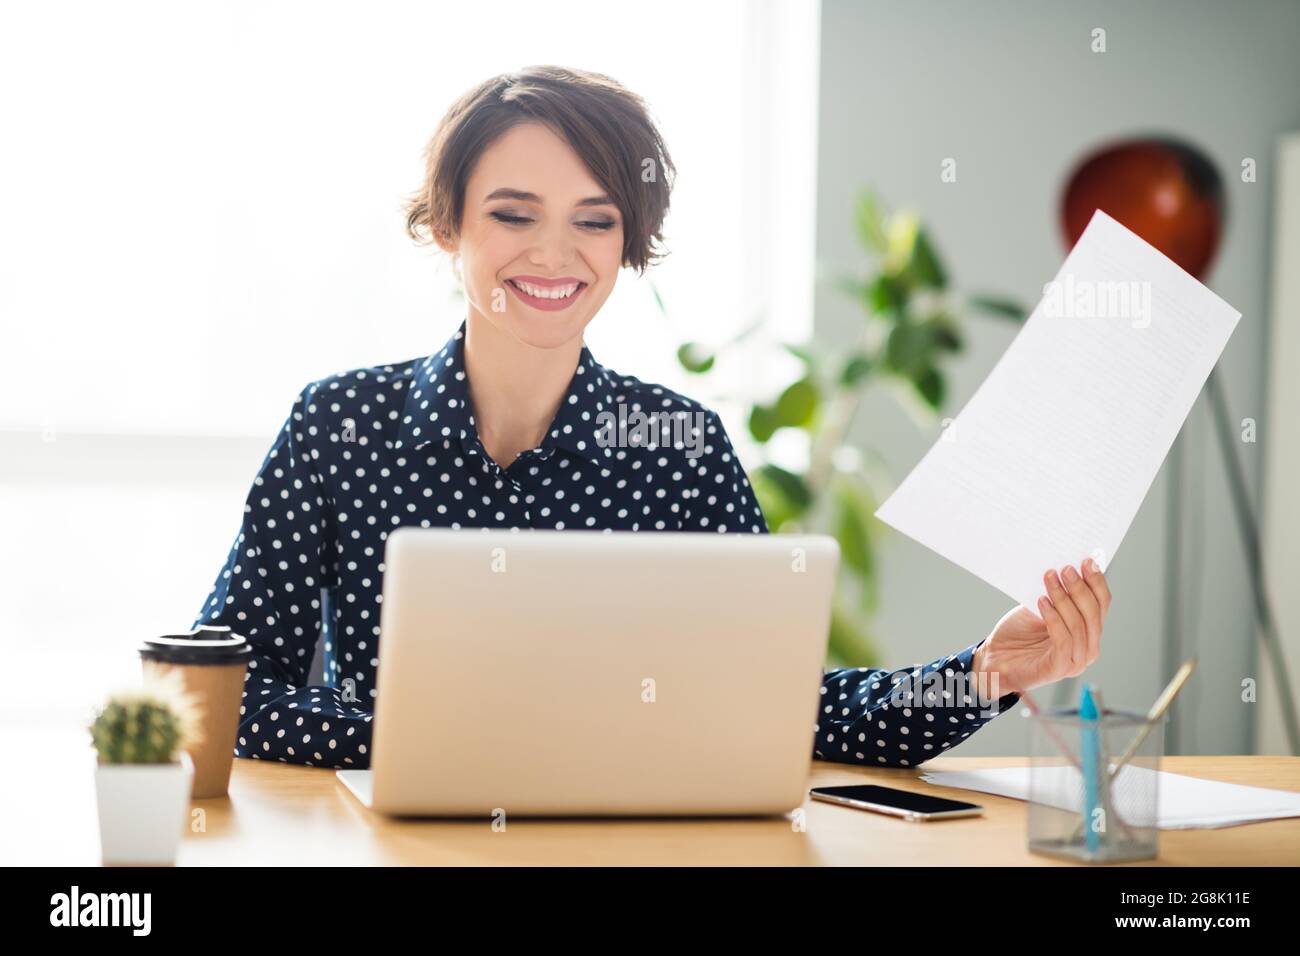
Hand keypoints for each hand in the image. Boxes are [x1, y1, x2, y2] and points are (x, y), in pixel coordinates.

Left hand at [973, 558, 1110, 696]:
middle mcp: (1088, 648)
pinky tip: (1042, 602)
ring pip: (1078, 625)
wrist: (996, 659)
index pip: (1101, 604)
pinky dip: (1054, 618)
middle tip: (1066, 569)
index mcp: (1089, 632)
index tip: (1087, 561)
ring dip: (1064, 598)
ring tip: (1049, 579)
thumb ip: (1056, 594)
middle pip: (1093, 614)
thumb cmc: (1019, 634)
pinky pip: (1063, 639)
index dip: (1097, 582)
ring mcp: (1076, 661)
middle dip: (1080, 588)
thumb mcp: (1040, 607)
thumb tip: (1064, 566)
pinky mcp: (1059, 668)